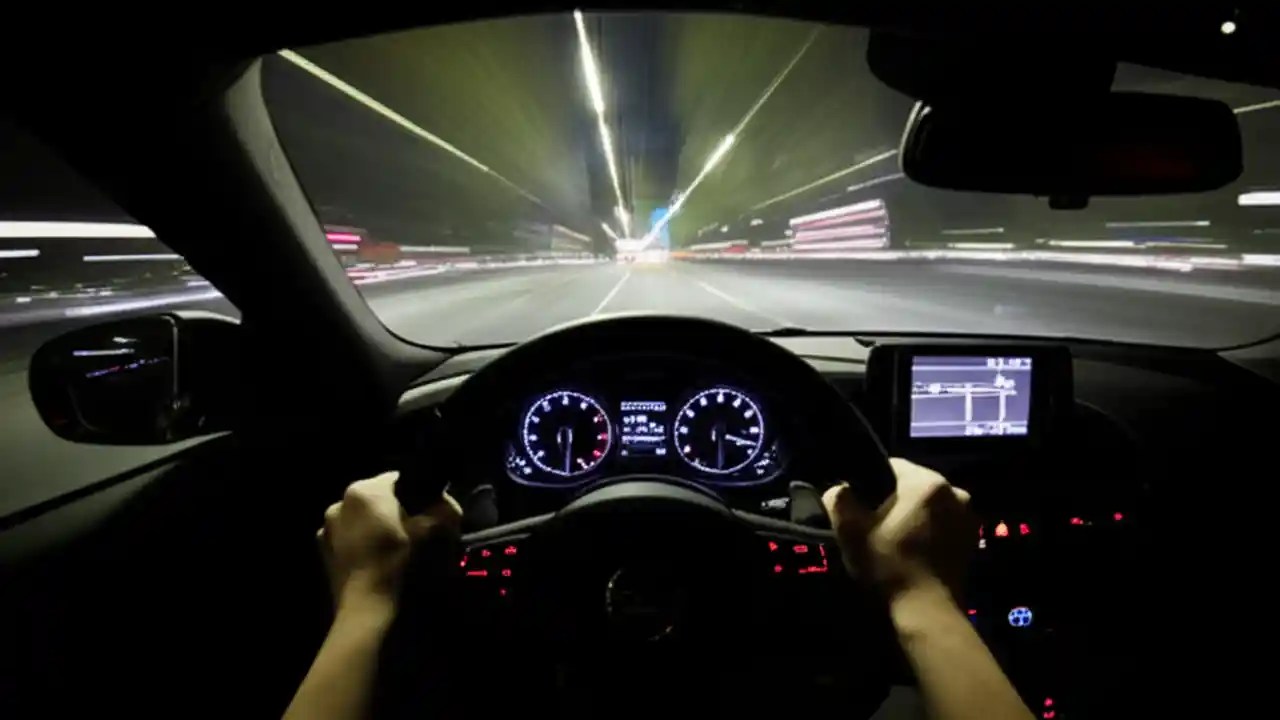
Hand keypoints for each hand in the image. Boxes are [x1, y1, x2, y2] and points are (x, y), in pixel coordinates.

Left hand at [317, 471, 460, 608]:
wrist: (364, 604)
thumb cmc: (394, 561)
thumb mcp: (426, 534)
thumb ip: (440, 512)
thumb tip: (449, 504)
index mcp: (364, 490)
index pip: (395, 479)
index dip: (414, 491)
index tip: (426, 507)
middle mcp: (340, 501)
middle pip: (374, 497)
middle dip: (391, 508)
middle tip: (410, 527)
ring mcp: (326, 525)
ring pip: (358, 515)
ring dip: (372, 522)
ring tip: (389, 544)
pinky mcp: (321, 547)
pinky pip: (345, 534)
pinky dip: (358, 539)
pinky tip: (371, 557)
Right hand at [822, 458, 974, 603]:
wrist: (927, 611)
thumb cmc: (888, 565)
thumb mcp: (851, 531)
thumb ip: (839, 499)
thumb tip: (838, 489)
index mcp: (926, 482)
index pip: (892, 466)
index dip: (871, 482)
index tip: (860, 504)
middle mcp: (955, 491)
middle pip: (914, 485)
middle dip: (895, 499)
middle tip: (875, 524)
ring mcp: (968, 516)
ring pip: (931, 505)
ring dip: (915, 515)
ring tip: (896, 540)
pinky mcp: (973, 539)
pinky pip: (944, 524)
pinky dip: (931, 531)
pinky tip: (916, 552)